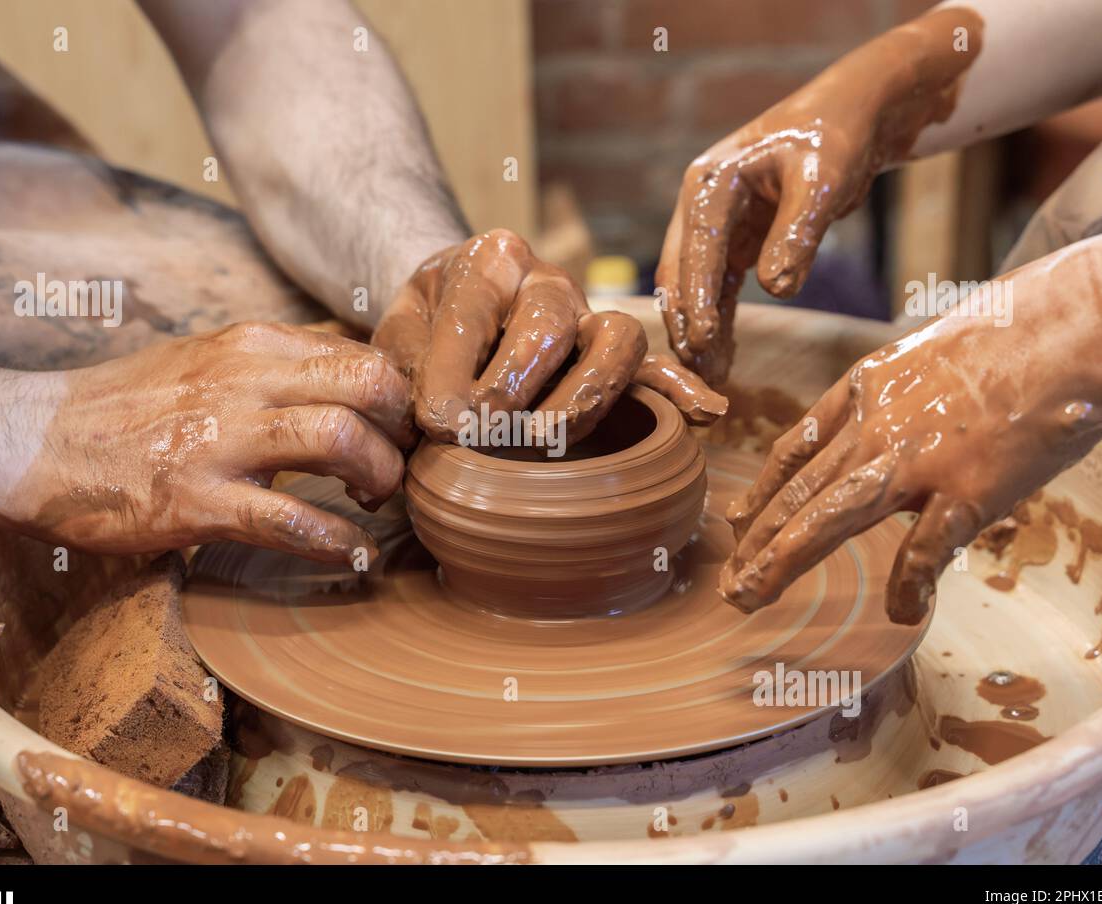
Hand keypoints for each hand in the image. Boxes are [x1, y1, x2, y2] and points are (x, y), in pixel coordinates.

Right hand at [0, 322, 412, 562]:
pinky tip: (352, 555)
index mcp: (251, 344)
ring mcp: (222, 440)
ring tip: (376, 503)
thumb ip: (272, 367)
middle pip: (370, 385)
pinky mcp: (198, 501)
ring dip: (380, 479)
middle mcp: (244, 380)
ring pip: (343, 441)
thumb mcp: (204, 360)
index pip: (362, 354)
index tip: (401, 432)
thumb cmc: (123, 407)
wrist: (31, 441)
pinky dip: (337, 543)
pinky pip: (293, 521)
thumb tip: (344, 381)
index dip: (399, 400)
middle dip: (403, 433)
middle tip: (399, 467)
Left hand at [373, 229, 726, 447]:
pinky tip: (706, 413)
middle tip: (483, 431)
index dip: (452, 375)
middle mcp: (548, 280)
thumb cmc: (424, 328)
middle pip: (550, 323)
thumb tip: (411, 446)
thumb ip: (398, 381)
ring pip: (616, 342)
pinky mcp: (615, 355)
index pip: (473, 315)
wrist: (453, 304)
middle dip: (516, 385)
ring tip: (545, 442)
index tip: (434, 424)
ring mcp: (590, 316)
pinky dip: (682, 389)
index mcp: (488, 259)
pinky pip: (657, 368)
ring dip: (582, 399)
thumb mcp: (395, 339)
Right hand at [655, 8, 981, 384]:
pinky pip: (718, 288)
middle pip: (681, 275)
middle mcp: (700, 206)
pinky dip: (718, 321)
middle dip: (686, 325)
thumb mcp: (822, 180)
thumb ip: (798, 234)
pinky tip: (721, 357)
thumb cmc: (837, 137)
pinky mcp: (734, 241)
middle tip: (696, 375)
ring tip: (707, 377)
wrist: (852, 117)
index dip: (697, 299)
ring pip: (695, 288)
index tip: (700, 343)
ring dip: (699, 330)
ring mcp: (714, 226)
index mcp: (710, 183)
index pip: (697, 251)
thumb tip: (777, 289)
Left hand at [719, 228, 1101, 623]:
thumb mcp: (931, 351)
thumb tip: (899, 431)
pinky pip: (922, 549)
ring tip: (749, 596)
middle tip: (729, 583)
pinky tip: (901, 609)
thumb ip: (903, 397)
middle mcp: (875, 427)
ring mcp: (913, 460)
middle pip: (797, 491)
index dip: (763, 489)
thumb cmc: (1017, 330)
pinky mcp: (964, 490)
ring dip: (781, 560)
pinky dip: (909, 582)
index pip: (796, 448)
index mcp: (865, 388)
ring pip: (825, 518)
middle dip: (756, 541)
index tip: (737, 519)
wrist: (1073, 326)